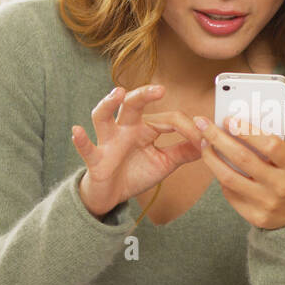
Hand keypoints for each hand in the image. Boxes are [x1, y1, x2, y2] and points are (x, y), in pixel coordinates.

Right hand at [71, 85, 201, 217]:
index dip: (187, 128)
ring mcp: (108, 141)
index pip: (168, 120)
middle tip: (159, 90)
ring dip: (108, 104)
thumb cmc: (136, 173)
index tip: (204, 139)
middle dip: (144, 95)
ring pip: (103, 117)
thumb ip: (183, 151)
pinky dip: (81, 140)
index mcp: (145, 128)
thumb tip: (208, 141)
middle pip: (132, 105)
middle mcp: (125, 129)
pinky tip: (76, 131)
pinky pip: (86, 148)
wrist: (112, 194)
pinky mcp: (96, 159)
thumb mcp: (164, 163)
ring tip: (118, 94)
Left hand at [191, 113, 284, 229]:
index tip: (229, 119)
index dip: (246, 130)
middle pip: (242, 158)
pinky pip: (231, 194)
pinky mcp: (256, 216)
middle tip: (203, 123)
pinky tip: (217, 164)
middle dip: (218, 138)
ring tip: (203, 142)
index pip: (269, 144)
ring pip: (229, 178)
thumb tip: (283, 118)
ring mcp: (267, 203)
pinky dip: (220, 177)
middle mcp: (281, 185)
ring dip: (211, 158)